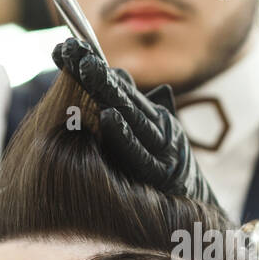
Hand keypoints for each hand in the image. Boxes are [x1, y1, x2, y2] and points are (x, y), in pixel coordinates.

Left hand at [52, 38, 222, 209]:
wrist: (194, 212)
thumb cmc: (162, 175)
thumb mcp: (147, 137)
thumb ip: (131, 108)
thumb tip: (118, 74)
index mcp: (151, 117)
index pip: (117, 85)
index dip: (90, 66)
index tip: (63, 47)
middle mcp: (157, 128)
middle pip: (121, 94)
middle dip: (93, 70)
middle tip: (70, 49)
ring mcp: (160, 150)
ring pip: (131, 115)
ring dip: (107, 90)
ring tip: (86, 68)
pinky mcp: (160, 176)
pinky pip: (139, 154)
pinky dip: (125, 135)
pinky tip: (109, 117)